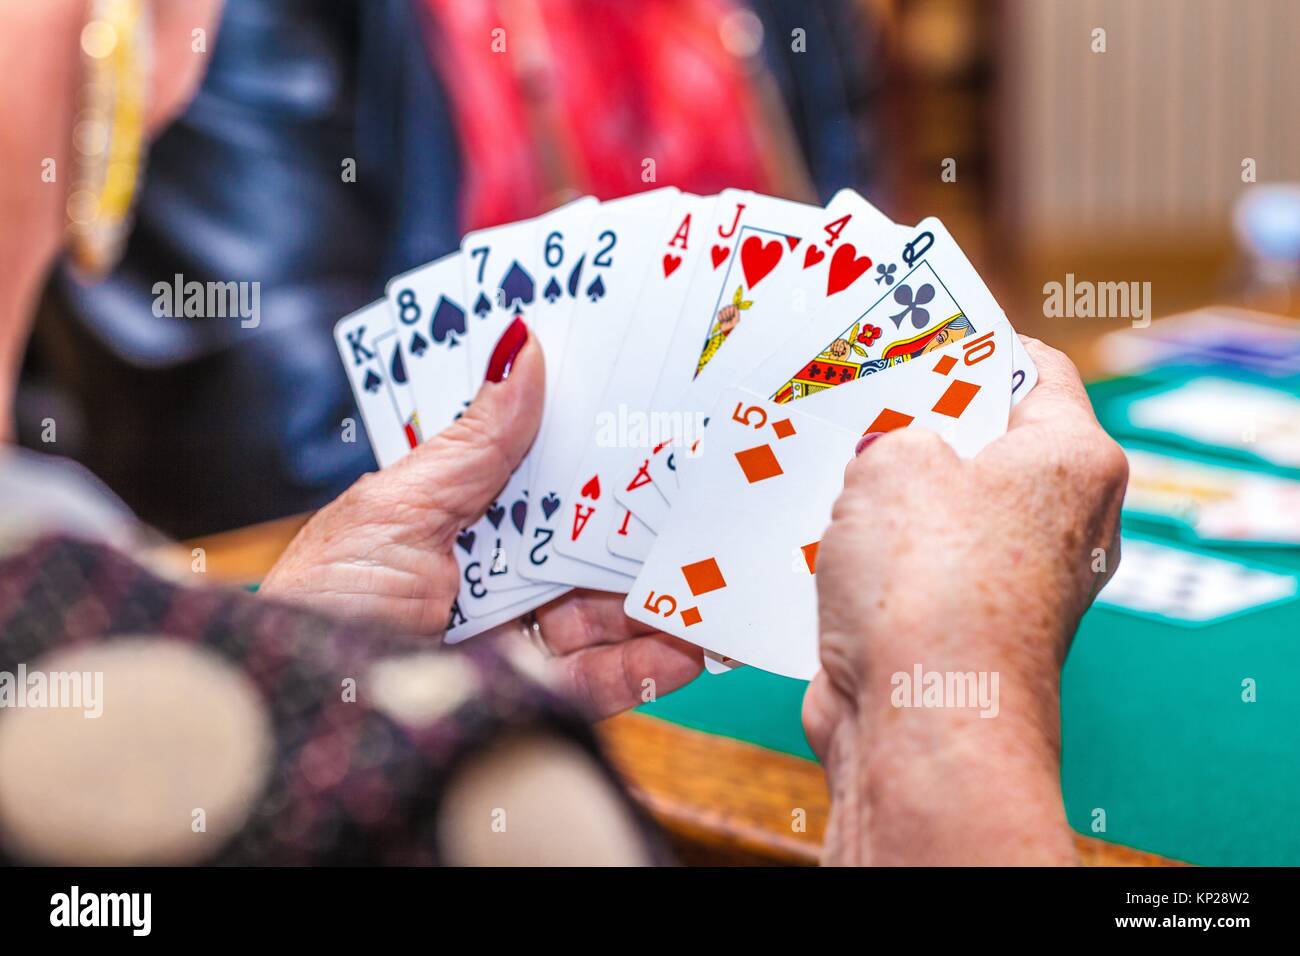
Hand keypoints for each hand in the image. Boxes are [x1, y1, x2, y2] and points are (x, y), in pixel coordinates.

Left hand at [262, 320, 700, 716]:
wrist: (303, 719)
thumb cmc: (326, 603)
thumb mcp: (398, 506)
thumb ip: (475, 442)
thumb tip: (523, 347)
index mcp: (460, 519)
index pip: (544, 475)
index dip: (597, 447)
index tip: (655, 413)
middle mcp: (496, 575)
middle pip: (589, 541)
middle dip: (649, 516)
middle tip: (716, 482)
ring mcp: (521, 638)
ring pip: (612, 608)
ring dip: (667, 587)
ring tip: (725, 557)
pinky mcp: (537, 699)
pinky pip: (612, 678)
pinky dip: (659, 658)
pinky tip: (700, 635)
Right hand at [804, 337, 1126, 864]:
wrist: (922, 721)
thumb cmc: (927, 580)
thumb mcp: (894, 459)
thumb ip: (896, 433)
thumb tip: (894, 455)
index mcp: (1074, 459)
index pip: (1034, 370)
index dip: (968, 346)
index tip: (907, 338)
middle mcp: (1063, 520)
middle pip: (987, 443)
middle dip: (918, 424)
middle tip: (853, 401)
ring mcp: (1019, 580)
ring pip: (947, 510)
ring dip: (889, 497)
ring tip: (826, 472)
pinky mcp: (969, 628)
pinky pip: (921, 568)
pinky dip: (880, 556)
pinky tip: (827, 544)